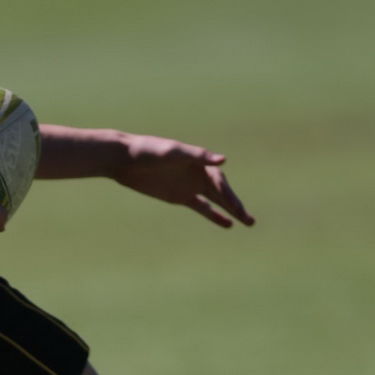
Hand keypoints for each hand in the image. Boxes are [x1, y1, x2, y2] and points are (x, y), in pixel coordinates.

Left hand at [114, 135, 254, 228]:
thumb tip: (224, 159)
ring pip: (215, 200)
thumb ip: (197, 155)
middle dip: (235, 205)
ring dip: (230, 210)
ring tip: (247, 222)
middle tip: (249, 219)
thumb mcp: (173, 152)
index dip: (226, 193)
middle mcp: (198, 174)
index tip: (232, 205)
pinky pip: (201, 207)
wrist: (124, 159)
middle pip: (222, 192)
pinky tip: (227, 224)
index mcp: (198, 161)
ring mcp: (189, 186)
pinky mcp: (179, 196)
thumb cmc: (149, 150)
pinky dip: (214, 215)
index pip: (218, 179)